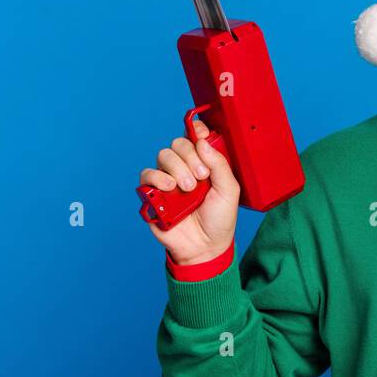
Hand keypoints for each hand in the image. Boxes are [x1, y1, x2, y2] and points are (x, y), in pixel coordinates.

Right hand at [139, 118, 240, 265]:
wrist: (205, 247)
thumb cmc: (219, 219)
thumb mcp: (229, 190)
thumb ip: (220, 164)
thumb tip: (203, 141)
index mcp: (205, 163)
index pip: (196, 137)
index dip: (196, 130)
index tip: (200, 133)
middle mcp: (185, 168)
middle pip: (178, 143)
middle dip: (190, 156)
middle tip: (201, 176)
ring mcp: (168, 179)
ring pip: (163, 155)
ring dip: (177, 168)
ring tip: (188, 188)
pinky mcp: (153, 193)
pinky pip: (147, 174)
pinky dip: (157, 177)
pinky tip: (170, 189)